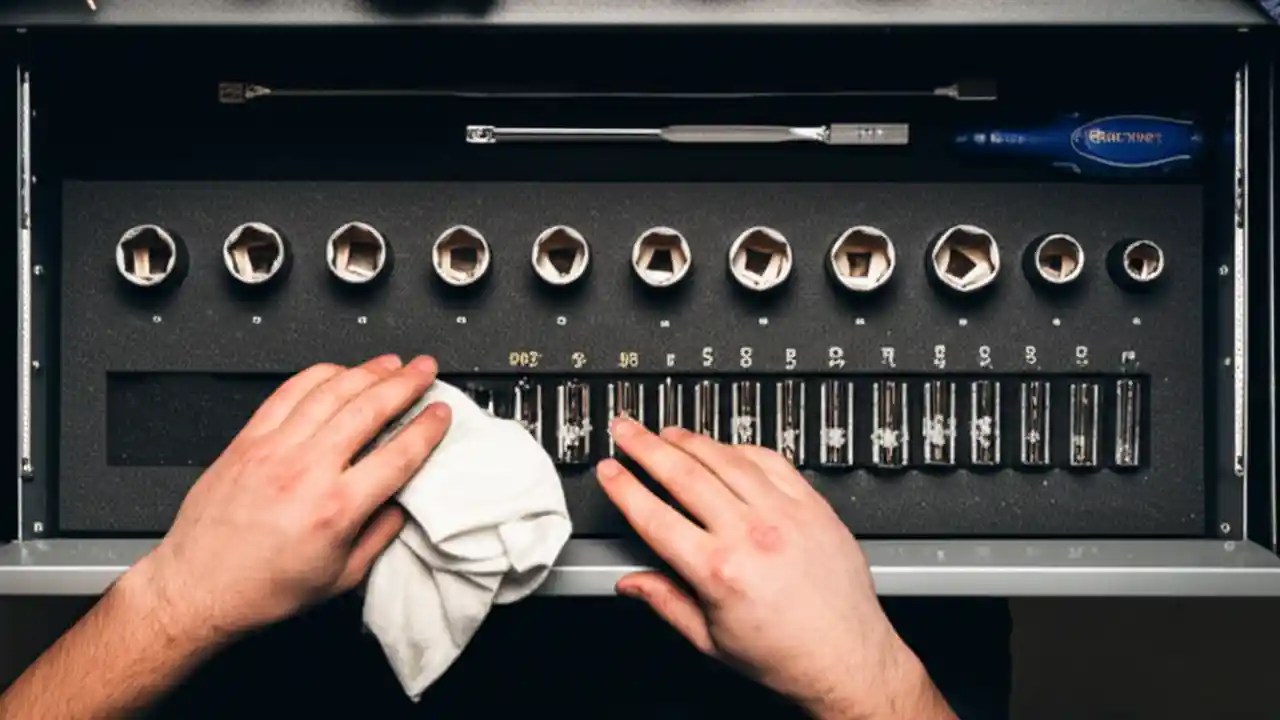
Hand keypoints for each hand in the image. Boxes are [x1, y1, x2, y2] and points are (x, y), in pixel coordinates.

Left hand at [130, 354, 450, 643]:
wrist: (198, 588)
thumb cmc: (262, 589)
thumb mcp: (341, 577)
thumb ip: (380, 535)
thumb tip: (402, 502)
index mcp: (336, 509)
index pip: (398, 454)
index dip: (427, 428)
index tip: (441, 413)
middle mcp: (306, 471)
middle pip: (368, 409)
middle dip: (405, 383)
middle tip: (425, 369)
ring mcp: (274, 450)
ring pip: (330, 392)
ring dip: (367, 371)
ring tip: (391, 363)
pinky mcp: (248, 441)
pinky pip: (288, 393)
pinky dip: (318, 375)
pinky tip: (338, 371)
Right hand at [598, 418, 954, 719]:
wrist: (846, 657)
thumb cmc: (786, 654)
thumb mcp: (711, 640)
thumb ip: (665, 602)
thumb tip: (631, 583)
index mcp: (719, 572)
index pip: (655, 516)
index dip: (625, 488)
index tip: (609, 471)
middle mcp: (752, 535)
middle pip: (685, 475)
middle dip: (647, 446)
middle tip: (627, 429)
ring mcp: (785, 515)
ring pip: (727, 459)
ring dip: (691, 440)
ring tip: (667, 431)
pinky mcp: (812, 506)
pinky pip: (772, 461)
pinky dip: (742, 448)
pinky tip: (724, 445)